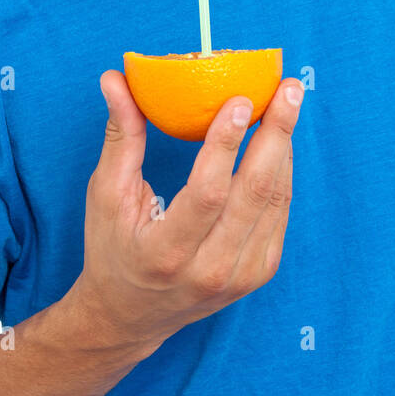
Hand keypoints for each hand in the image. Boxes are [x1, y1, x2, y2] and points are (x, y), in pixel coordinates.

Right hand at [71, 68, 303, 350]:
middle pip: (254, 192)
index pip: (206, 193)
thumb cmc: (113, 249)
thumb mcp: (105, 195)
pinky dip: (282, 174)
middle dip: (276, 132)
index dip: (225, 144)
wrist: (130, 316)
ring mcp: (239, 276)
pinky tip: (279, 142)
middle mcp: (209, 270)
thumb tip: (114, 79)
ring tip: (289, 103)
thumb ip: (121, 136)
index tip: (240, 100)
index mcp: (165, 252)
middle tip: (288, 88)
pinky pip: (280, 215)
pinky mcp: (258, 274)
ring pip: (275, 200)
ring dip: (284, 147)